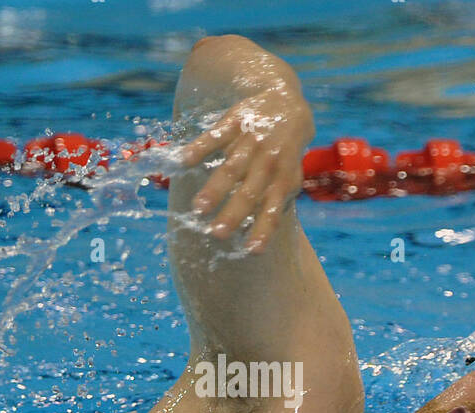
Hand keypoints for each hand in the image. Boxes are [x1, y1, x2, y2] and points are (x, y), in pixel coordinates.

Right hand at [181, 84, 314, 252]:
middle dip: (233, 213)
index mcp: (282, 176)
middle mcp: (268, 160)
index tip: (251, 251)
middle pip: (249, 191)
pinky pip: (216, 135)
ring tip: (197, 208)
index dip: (263, 229)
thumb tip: (267, 229)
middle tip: (217, 234)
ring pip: (231, 167)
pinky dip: (200, 147)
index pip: (273, 207)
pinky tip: (183, 160)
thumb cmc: (286, 147)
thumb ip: (280, 197)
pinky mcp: (235, 120)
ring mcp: (251, 140)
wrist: (285, 98)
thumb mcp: (291, 171)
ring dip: (214, 188)